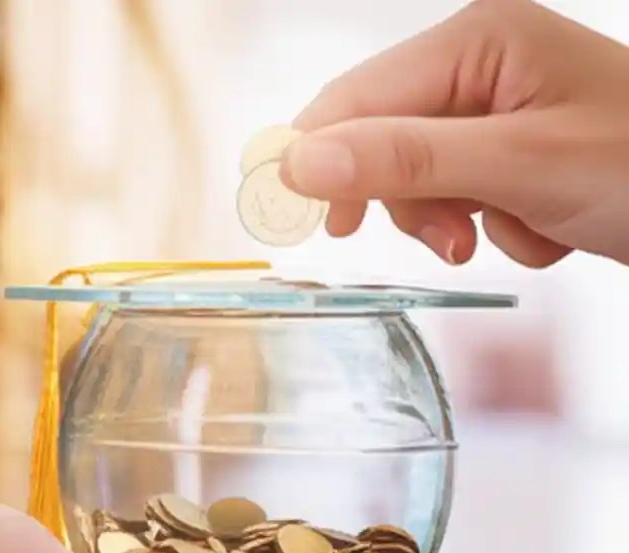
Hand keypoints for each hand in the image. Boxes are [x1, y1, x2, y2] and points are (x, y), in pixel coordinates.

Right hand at [279, 0, 628, 267]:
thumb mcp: (521, 167)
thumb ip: (405, 161)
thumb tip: (298, 163)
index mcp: (477, 38)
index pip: (357, 98)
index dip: (316, 159)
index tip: (288, 222)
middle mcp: (478, 60)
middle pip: (376, 136)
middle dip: (404, 197)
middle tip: (441, 243)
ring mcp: (493, 103)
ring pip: (410, 172)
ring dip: (445, 218)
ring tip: (493, 239)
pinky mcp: (507, 145)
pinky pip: (452, 190)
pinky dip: (484, 222)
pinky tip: (537, 227)